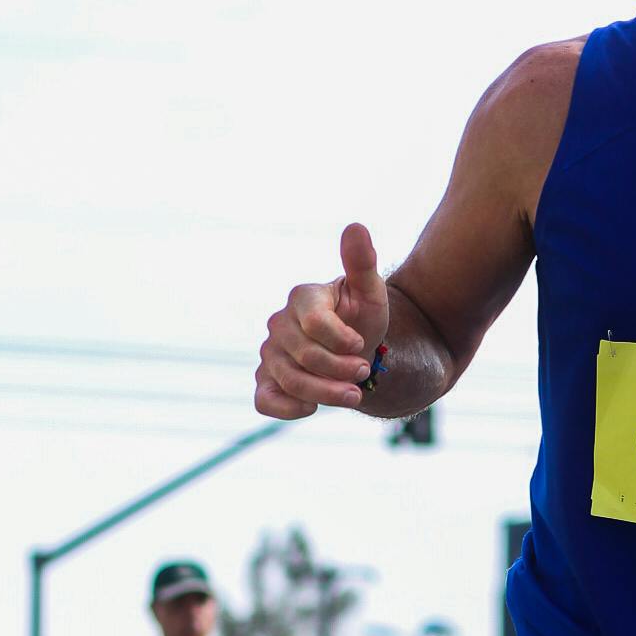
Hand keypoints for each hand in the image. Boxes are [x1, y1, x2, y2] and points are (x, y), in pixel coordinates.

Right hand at [255, 223, 390, 419]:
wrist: (357, 350)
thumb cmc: (362, 316)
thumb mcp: (370, 291)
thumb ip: (362, 262)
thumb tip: (356, 227)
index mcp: (302, 298)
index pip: (315, 324)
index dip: (342, 341)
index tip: (361, 344)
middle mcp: (280, 325)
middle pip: (305, 356)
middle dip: (341, 369)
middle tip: (365, 371)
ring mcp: (271, 354)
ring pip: (290, 381)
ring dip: (326, 393)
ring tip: (354, 396)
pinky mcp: (268, 381)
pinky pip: (265, 400)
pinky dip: (288, 408)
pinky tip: (312, 408)